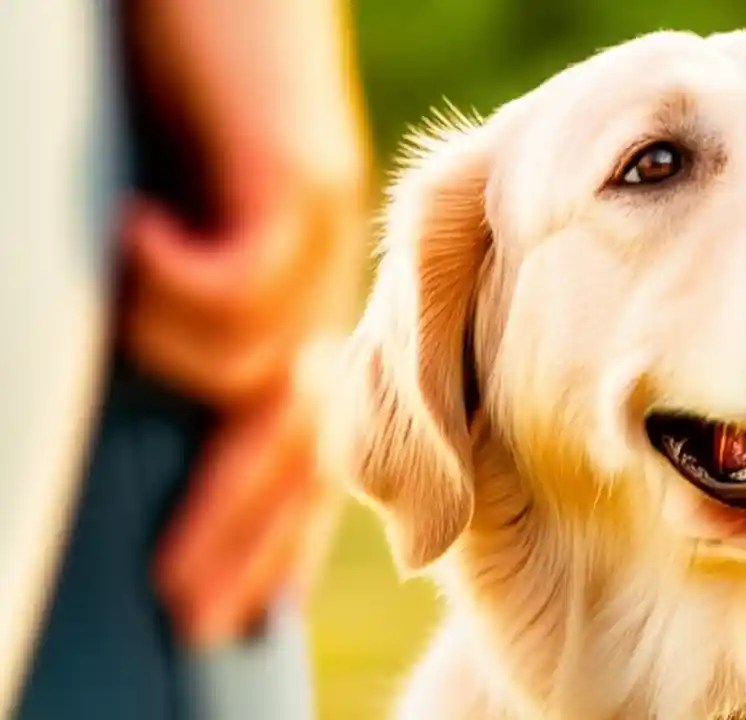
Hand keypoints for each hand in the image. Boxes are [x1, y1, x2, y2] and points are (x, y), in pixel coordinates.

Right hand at [118, 0, 367, 646]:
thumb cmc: (178, 80)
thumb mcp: (175, 219)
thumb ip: (184, 302)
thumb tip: (140, 389)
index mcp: (298, 288)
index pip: (303, 434)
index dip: (279, 524)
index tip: (250, 602)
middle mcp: (322, 277)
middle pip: (304, 440)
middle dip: (249, 530)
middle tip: (202, 609)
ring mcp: (322, 236)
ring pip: (265, 373)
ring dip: (175, 373)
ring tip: (111, 319)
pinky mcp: (301, 179)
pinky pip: (243, 287)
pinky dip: (174, 283)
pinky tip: (133, 235)